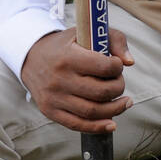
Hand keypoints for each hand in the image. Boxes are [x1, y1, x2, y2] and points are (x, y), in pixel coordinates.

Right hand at [20, 27, 134, 131]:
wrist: (30, 57)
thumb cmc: (65, 45)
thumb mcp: (85, 32)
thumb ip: (113, 39)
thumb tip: (130, 62)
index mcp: (68, 57)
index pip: (104, 67)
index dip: (117, 67)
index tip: (117, 65)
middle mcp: (59, 79)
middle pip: (101, 92)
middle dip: (118, 88)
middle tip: (119, 82)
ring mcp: (54, 98)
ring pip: (92, 111)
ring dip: (115, 109)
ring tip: (125, 102)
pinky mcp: (50, 111)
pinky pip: (77, 125)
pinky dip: (98, 127)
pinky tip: (112, 123)